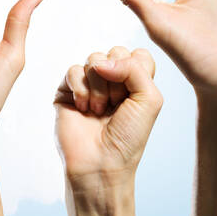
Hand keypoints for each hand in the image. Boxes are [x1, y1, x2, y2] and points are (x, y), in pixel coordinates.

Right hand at [54, 47, 162, 186]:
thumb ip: (135, 68)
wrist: (101, 163)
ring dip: (99, 88)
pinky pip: (73, 70)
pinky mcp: (66, 91)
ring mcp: (89, 84)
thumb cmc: (128, 137)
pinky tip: (83, 109)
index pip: (138, 54)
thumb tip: (101, 62)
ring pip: (93, 60)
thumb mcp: (149, 99)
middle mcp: (112, 81)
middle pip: (115, 52)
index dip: (136, 71)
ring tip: (98, 111)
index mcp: (135, 82)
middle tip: (115, 106)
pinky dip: (81, 90)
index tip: (133, 96)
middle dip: (117, 80)